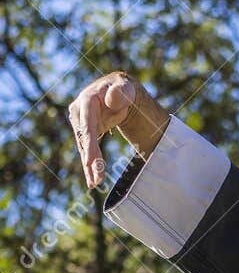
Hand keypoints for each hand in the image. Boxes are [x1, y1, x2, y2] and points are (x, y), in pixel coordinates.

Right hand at [67, 71, 137, 189]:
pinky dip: (90, 165)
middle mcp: (79, 112)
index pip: (87, 125)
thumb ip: (120, 91)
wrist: (119, 94)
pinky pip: (87, 151)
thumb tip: (111, 98)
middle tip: (97, 178)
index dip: (88, 143)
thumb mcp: (125, 88)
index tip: (90, 161)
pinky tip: (92, 180)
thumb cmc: (123, 90)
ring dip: (89, 166)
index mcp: (87, 100)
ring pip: (84, 148)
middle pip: (84, 140)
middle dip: (90, 159)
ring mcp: (80, 123)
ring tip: (96, 183)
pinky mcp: (85, 133)